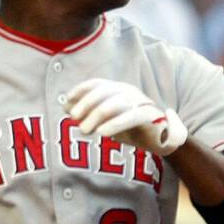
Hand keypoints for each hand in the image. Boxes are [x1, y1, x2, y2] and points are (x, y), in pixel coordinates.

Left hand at [64, 78, 187, 154]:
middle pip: (104, 92)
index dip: (82, 89)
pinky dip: (115, 124)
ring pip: (115, 104)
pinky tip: (102, 133)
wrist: (159, 139)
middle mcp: (128, 92)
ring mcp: (140, 102)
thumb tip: (65, 106)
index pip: (98, 84)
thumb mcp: (105, 121)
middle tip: (73, 119)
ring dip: (96, 116)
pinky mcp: (149, 116)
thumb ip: (86, 112)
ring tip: (83, 130)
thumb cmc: (129, 128)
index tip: (67, 100)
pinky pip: (131, 117)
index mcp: (118, 89)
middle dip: (86, 104)